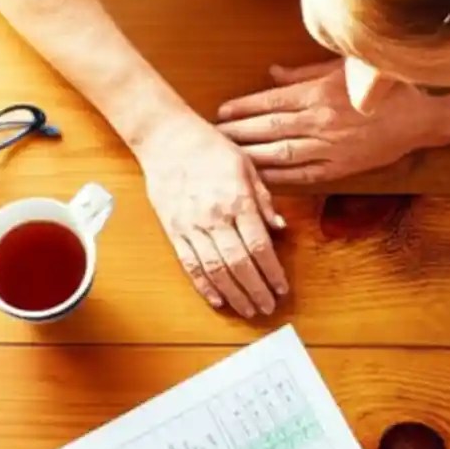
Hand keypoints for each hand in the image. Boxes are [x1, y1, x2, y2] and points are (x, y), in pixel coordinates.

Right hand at [136, 118, 288, 318]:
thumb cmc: (209, 148)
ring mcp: (191, 226)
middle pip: (239, 264)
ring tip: (248, 309)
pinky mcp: (173, 230)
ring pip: (215, 270)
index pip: (260, 246)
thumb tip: (280, 227)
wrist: (167, 139)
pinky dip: (204, 285)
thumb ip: (264, 200)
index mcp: (237, 200)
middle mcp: (214, 217)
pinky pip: (190, 264)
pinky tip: (217, 300)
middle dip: (256, 290)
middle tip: (269, 307)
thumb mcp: (247, 166)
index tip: (282, 288)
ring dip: (234, 294)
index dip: (273, 272)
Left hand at [216, 60, 443, 185]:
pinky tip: (262, 180)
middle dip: (239, 134)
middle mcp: (321, 121)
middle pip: (269, 129)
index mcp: (319, 94)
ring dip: (253, 157)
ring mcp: (331, 147)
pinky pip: (304, 175)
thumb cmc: (381, 87)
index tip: (221, 113)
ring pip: (282, 154)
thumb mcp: (341, 69)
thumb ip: (303, 74)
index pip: (271, 102)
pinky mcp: (342, 167)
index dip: (243, 108)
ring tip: (230, 160)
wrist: (422, 114)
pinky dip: (281, 178)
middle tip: (214, 139)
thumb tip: (271, 75)